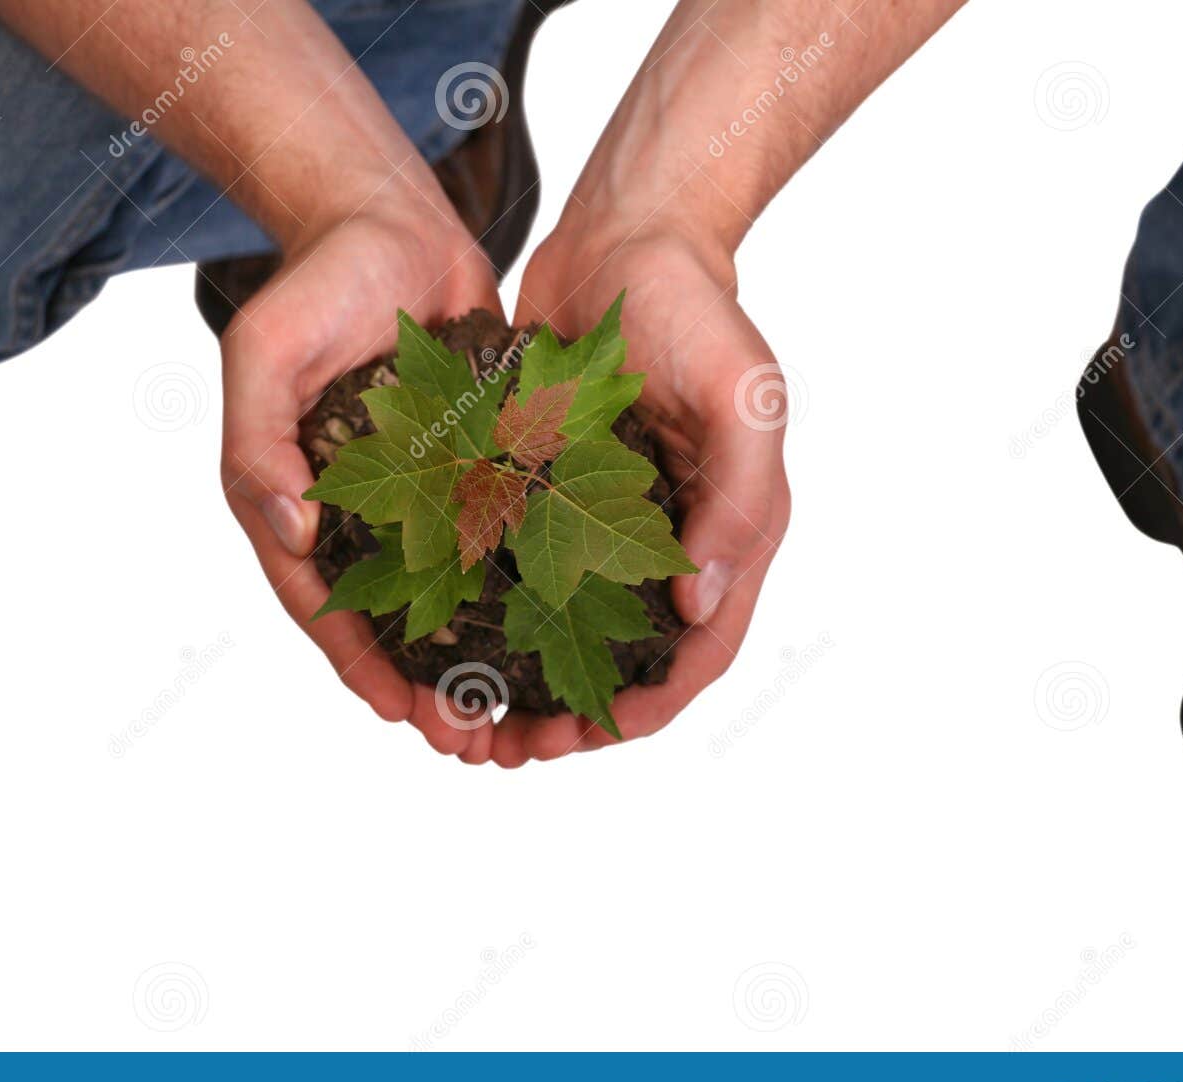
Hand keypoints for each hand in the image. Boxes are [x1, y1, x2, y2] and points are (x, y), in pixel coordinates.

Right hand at [219, 188, 505, 757]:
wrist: (387, 221)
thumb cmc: (315, 284)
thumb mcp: (264, 355)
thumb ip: (259, 445)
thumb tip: (293, 534)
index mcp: (302, 501)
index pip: (323, 603)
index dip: (358, 663)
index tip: (402, 713)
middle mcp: (364, 509)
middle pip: (392, 618)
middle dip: (427, 682)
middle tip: (472, 738)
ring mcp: (422, 490)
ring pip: (452, 593)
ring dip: (480, 653)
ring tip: (522, 708)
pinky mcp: (475, 463)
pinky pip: (499, 535)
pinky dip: (522, 583)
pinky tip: (561, 622)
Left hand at [468, 225, 791, 765]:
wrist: (627, 235)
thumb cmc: (699, 310)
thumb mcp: (743, 398)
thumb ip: (739, 504)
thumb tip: (702, 609)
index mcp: (730, 531)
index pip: (704, 649)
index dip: (652, 705)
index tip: (590, 735)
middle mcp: (670, 537)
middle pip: (629, 657)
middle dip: (574, 711)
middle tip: (506, 744)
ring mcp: (609, 516)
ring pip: (568, 626)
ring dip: (521, 675)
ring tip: (463, 711)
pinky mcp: (554, 488)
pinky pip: (522, 567)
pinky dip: (488, 607)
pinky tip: (438, 632)